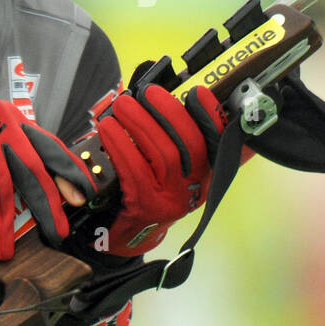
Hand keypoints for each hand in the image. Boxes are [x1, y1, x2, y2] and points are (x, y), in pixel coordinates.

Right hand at [0, 97, 96, 259]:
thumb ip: (13, 161)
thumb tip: (48, 195)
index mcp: (12, 118)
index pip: (49, 146)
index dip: (68, 172)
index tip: (84, 195)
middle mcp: (2, 120)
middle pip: (31, 169)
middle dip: (46, 203)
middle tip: (58, 231)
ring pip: (0, 186)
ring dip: (2, 223)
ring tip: (4, 251)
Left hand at [94, 84, 226, 255]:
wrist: (128, 233)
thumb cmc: (144, 188)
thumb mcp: (164, 165)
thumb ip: (166, 133)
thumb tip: (152, 94)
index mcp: (204, 172)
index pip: (217, 140)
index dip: (211, 115)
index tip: (197, 93)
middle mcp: (194, 187)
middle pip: (189, 143)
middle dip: (168, 111)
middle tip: (146, 92)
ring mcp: (171, 198)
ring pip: (162, 153)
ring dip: (140, 122)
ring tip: (122, 105)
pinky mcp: (147, 205)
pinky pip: (135, 169)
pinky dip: (120, 144)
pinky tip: (107, 129)